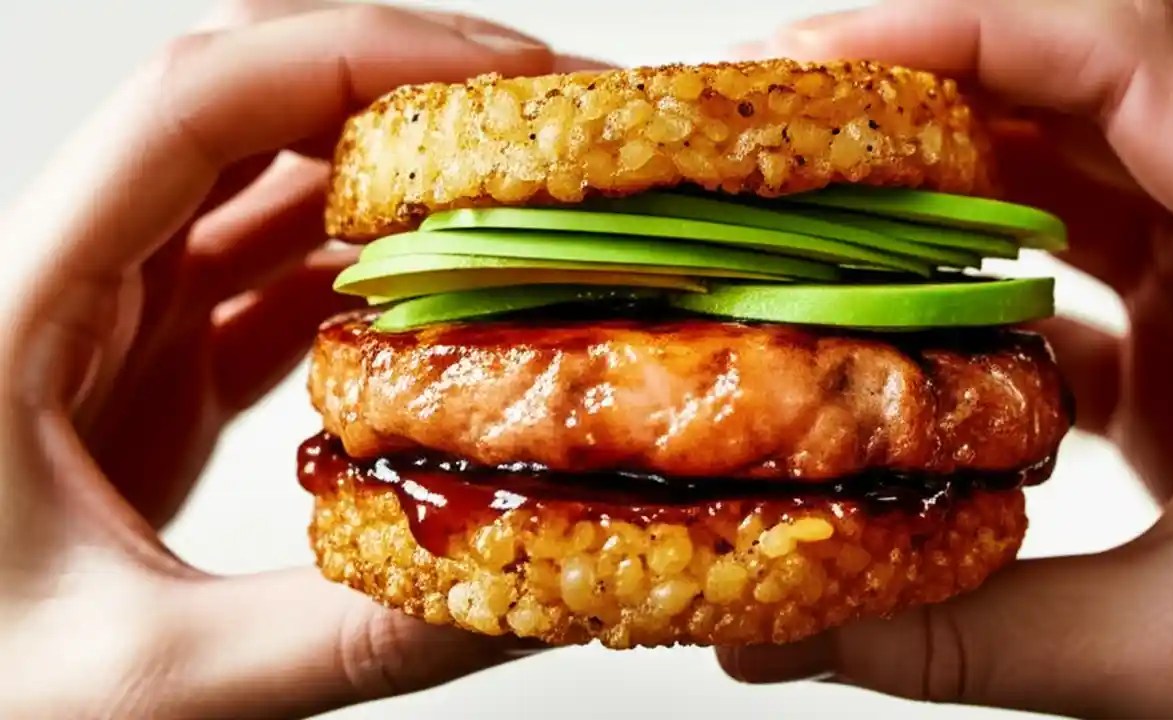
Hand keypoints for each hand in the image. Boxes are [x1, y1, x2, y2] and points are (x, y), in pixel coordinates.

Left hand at [0, 3, 594, 716]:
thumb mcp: (145, 676)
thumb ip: (333, 633)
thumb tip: (518, 584)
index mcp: (17, 303)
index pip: (193, 108)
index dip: (354, 57)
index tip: (503, 77)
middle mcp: (68, 277)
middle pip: (245, 106)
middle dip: (405, 87)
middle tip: (543, 114)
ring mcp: (117, 313)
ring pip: (271, 180)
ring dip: (401, 172)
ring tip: (527, 191)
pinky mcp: (160, 359)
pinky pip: (281, 271)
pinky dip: (374, 262)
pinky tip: (453, 289)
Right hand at [718, 1, 1172, 716]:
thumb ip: (986, 633)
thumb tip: (792, 627)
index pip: (1125, 63)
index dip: (963, 29)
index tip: (822, 59)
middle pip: (1073, 99)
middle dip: (916, 100)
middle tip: (783, 134)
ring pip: (1065, 181)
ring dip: (937, 190)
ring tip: (815, 216)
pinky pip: (1065, 274)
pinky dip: (973, 285)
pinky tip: (901, 331)